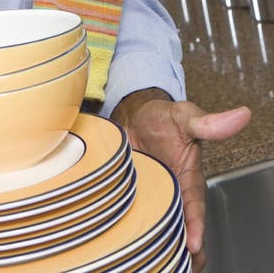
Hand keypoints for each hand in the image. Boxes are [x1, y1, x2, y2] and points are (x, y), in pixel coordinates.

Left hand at [111, 90, 250, 271]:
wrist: (135, 116)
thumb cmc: (163, 118)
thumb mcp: (185, 116)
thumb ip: (210, 122)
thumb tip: (241, 114)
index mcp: (190, 178)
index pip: (196, 207)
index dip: (196, 226)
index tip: (194, 244)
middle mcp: (175, 192)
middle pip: (182, 227)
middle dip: (182, 247)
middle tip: (177, 264)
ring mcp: (156, 195)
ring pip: (163, 227)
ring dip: (161, 242)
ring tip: (155, 262)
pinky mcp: (137, 196)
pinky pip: (140, 217)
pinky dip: (138, 231)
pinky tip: (131, 242)